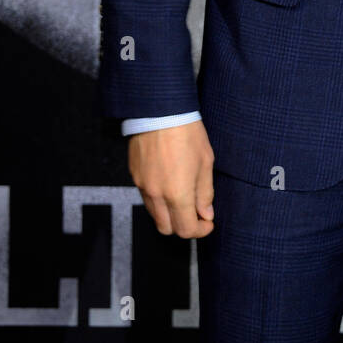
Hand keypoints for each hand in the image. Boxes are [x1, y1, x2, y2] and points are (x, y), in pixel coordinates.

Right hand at [128, 120, 215, 238]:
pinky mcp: (135, 176)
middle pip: (167, 229)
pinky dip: (159, 200)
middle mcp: (157, 195)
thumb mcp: (205, 162)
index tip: (208, 222)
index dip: (200, 230)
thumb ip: (205, 192)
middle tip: (196, 213)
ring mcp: (143, 186)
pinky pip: (147, 198)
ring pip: (155, 215)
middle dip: (183, 226)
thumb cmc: (187, 133)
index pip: (186, 230)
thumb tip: (206, 213)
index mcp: (177, 194)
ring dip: (170, 214)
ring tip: (183, 196)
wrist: (159, 111)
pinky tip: (169, 183)